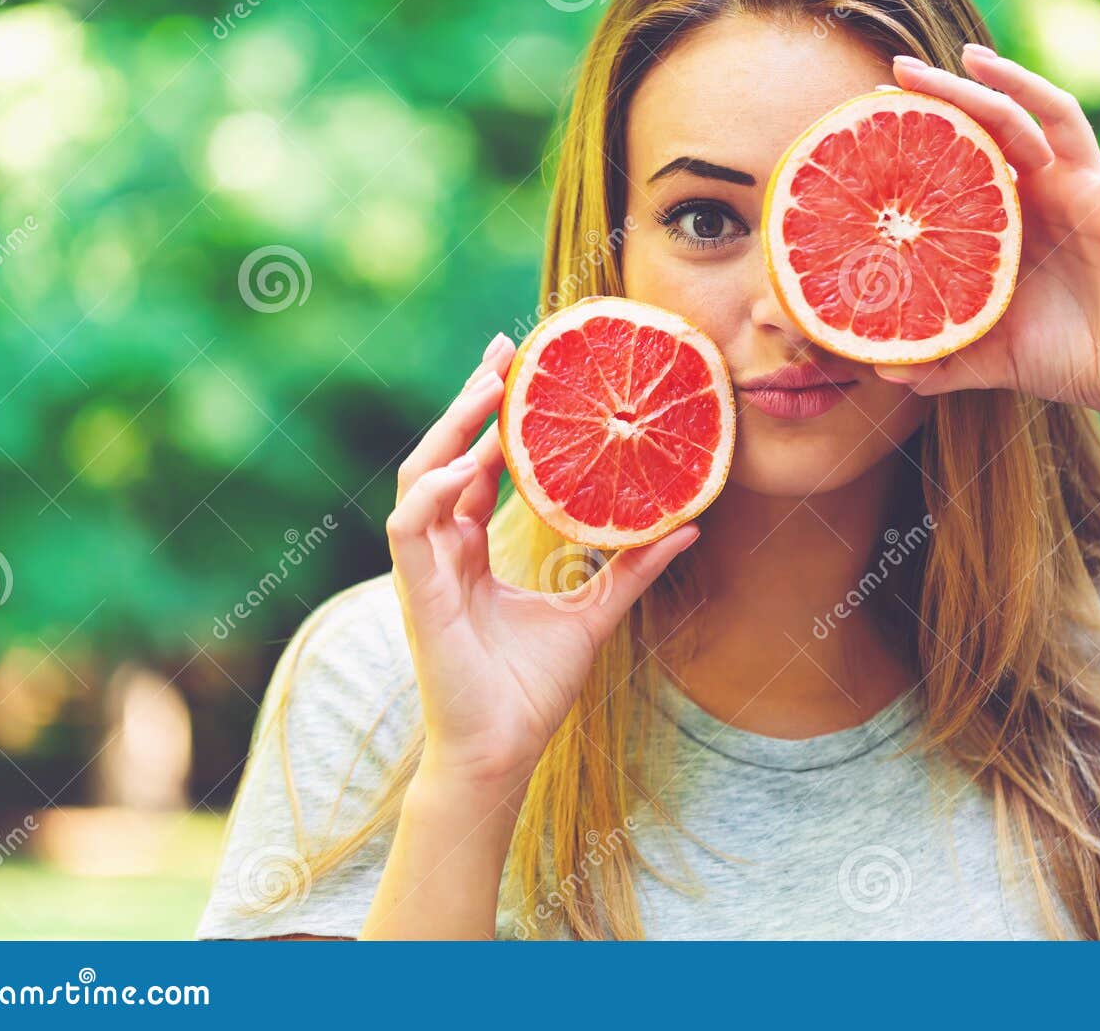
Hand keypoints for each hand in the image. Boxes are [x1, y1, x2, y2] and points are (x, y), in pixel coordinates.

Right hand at [386, 333, 699, 787]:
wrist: (502, 751)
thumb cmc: (534, 690)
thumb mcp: (594, 615)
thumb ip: (631, 568)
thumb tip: (689, 525)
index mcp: (472, 552)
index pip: (476, 467)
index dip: (493, 418)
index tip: (522, 368)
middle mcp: (443, 551)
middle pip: (444, 455)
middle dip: (469, 400)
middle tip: (504, 348)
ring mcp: (424, 569)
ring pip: (420, 476)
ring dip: (451, 429)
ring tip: (491, 388)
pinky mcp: (416, 591)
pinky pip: (411, 524)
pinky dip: (437, 489)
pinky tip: (471, 462)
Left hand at [877, 46, 1099, 428]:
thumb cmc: (1064, 358)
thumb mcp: (988, 358)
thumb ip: (939, 360)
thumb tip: (882, 370)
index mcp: (1006, 218)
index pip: (960, 156)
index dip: (923, 132)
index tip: (873, 111)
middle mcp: (1043, 192)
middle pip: (994, 123)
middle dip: (950, 91)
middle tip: (900, 68)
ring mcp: (1084, 192)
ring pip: (1047, 117)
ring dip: (1014, 81)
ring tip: (972, 56)